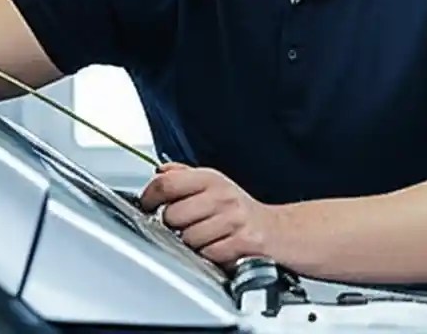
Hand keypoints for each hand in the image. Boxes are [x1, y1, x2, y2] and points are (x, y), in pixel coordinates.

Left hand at [139, 162, 280, 265]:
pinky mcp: (241, 243)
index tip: (147, 204)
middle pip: (172, 215)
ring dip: (192, 243)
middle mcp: (222, 196)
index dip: (149, 196)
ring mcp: (233, 219)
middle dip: (174, 225)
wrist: (280, 232)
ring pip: (188, 238)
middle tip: (187, 225)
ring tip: (207, 237)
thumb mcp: (215, 185)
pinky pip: (207, 254)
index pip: (166, 183)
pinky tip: (219, 248)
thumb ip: (185, 176)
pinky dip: (209, 256)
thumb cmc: (242, 211)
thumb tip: (160, 171)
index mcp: (211, 179)